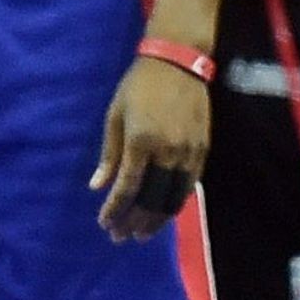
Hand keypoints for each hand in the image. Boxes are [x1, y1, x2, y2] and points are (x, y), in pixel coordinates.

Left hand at [92, 57, 210, 241]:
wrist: (178, 63)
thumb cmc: (138, 87)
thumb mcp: (114, 117)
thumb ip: (109, 155)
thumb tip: (97, 186)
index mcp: (140, 142)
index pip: (126, 187)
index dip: (114, 210)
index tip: (104, 224)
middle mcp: (166, 152)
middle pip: (152, 200)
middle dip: (135, 222)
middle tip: (122, 236)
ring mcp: (188, 153)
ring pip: (174, 198)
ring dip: (157, 220)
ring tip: (143, 232)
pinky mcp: (202, 151)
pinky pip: (189, 185)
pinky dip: (175, 202)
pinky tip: (164, 211)